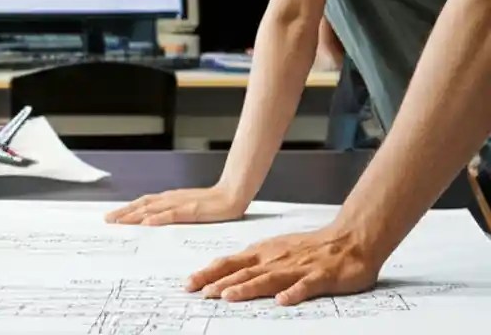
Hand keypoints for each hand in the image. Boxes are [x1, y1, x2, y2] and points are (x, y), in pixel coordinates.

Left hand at [104, 186, 246, 225]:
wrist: (232, 194)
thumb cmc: (212, 202)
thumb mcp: (187, 207)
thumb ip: (172, 212)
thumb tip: (156, 221)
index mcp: (169, 198)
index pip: (143, 203)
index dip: (127, 209)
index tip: (113, 217)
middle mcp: (170, 199)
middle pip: (142, 205)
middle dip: (124, 213)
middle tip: (108, 220)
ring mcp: (179, 203)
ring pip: (152, 209)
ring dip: (134, 216)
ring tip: (119, 222)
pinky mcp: (190, 210)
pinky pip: (171, 215)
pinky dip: (157, 219)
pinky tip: (147, 223)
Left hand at [185, 225, 381, 304]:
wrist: (349, 238)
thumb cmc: (310, 247)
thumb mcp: (275, 250)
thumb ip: (252, 262)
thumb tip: (225, 272)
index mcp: (263, 253)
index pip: (230, 263)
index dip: (209, 273)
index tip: (189, 284)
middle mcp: (275, 260)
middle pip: (244, 272)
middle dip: (220, 282)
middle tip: (201, 293)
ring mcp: (297, 268)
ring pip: (268, 279)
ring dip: (248, 287)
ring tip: (229, 296)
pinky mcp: (321, 277)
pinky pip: (306, 286)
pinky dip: (293, 293)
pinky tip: (282, 301)